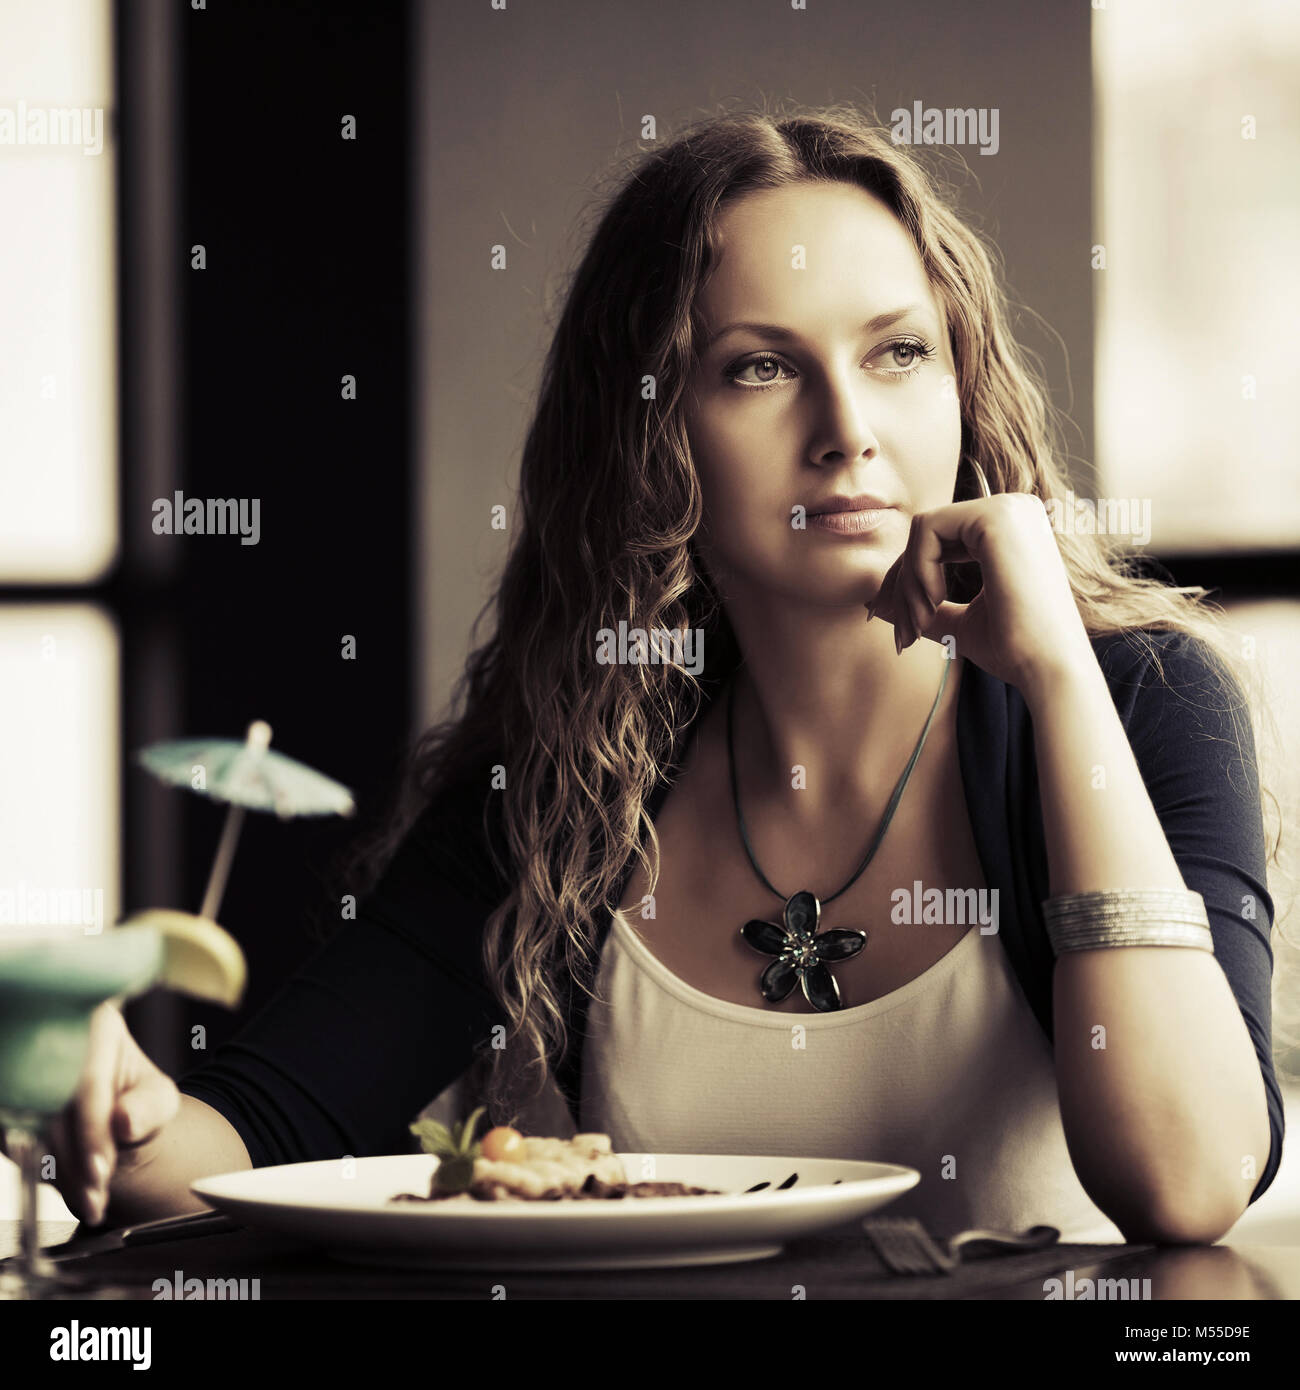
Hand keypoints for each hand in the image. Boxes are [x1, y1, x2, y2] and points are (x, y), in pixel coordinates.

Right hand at [22, 1003, 178, 1225]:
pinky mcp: (4, 1098)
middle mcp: (52, 1041)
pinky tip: (65, 1187)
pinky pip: (12, 1137)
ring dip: (55, 1174)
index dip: (94, 1132)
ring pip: (28, 1128)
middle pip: (54, 1109)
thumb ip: (151, 1107)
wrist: (108, 1112)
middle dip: (74, 1162)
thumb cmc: (135, 1099)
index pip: (88, 1082)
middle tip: (95, 1199)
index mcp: (96, 1026)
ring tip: (87, 1200)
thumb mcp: (159, 1098)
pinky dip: (37, 1169)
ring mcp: (21, 1070)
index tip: (102, 1171)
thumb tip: (125, 1121)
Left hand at [866, 491, 1096, 694]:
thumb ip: (921, 606)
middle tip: (904, 632)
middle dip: (904, 584)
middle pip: (927, 531)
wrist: (1048, 667)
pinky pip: (927, 529)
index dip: (909, 580)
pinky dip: (918, 569)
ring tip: (921, 622)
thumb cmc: (1012, 649)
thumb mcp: (958, 623)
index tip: (902, 626)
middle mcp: (1013, 509)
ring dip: (909, 582)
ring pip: (924, 530)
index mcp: (1009, 530)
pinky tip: (935, 601)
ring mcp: (1007, 507)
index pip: (939, 540)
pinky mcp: (995, 516)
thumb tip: (875, 602)